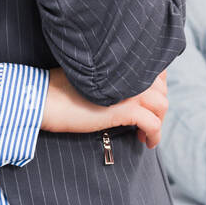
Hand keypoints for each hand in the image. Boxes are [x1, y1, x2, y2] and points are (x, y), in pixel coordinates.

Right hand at [41, 68, 167, 148]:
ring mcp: (130, 91)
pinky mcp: (125, 110)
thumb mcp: (92, 78)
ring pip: (161, 106)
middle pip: (161, 89)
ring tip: (145, 133)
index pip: (155, 71)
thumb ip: (113, 79)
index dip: (157, 87)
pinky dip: (154, 135)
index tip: (149, 101)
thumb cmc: (60, 89)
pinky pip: (153, 124)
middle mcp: (130, 73)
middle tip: (147, 120)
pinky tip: (146, 141)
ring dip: (158, 121)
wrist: (44, 98)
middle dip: (158, 107)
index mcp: (122, 63)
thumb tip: (125, 93)